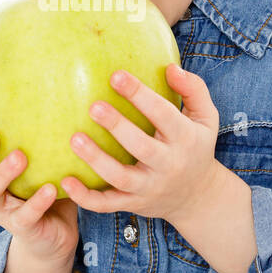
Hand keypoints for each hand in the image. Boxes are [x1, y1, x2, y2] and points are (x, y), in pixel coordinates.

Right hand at [0, 121, 79, 264]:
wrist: (54, 236)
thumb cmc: (40, 185)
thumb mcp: (33, 158)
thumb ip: (28, 133)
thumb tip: (42, 85)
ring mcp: (1, 212)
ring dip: (1, 173)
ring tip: (21, 157)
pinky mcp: (23, 229)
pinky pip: (24, 216)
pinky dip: (37, 201)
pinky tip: (51, 187)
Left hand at [61, 64, 222, 222]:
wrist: (197, 197)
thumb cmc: (195, 146)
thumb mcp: (206, 118)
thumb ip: (193, 89)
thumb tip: (170, 68)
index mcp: (185, 138)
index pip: (163, 114)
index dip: (140, 95)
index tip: (116, 76)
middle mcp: (168, 165)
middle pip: (142, 147)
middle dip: (117, 126)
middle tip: (93, 106)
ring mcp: (149, 187)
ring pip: (121, 177)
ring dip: (96, 159)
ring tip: (74, 138)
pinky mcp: (132, 203)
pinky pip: (106, 204)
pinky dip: (85, 197)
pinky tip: (65, 180)